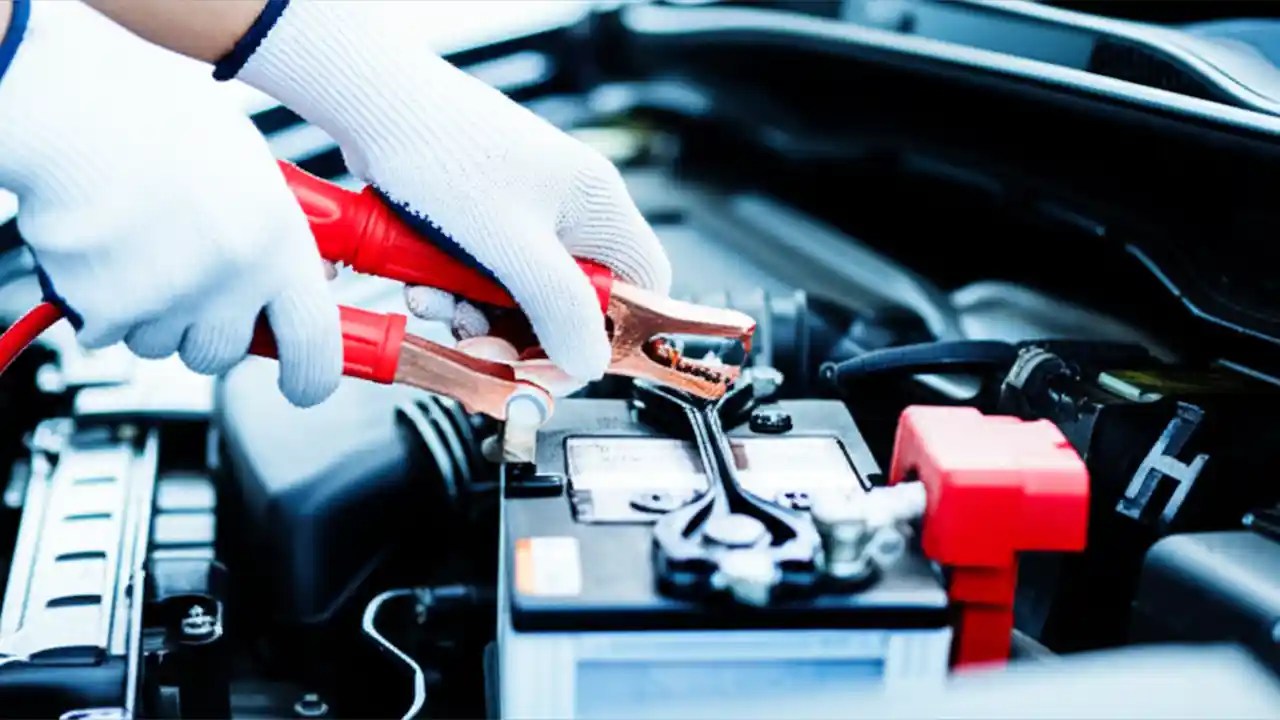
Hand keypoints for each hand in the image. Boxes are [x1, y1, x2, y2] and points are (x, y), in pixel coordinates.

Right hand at [0, 3, 340, 405]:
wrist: (72, 109)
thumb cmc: (159, 121)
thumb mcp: (252, 169)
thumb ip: (283, 231)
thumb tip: (314, 276)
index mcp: (278, 245)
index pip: (317, 345)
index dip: (312, 376)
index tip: (305, 383)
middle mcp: (229, 282)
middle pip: (225, 353)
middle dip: (207, 329)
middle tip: (190, 280)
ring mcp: (166, 301)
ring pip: (162, 344)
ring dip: (152, 314)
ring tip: (140, 246)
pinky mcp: (106, 311)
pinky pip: (108, 332)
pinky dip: (102, 304)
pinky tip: (104, 250)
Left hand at [227, 1, 671, 381]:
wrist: (372, 101)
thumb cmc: (443, 151)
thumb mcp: (510, 245)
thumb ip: (558, 308)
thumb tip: (591, 362)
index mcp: (598, 207)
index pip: (642, 285)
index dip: (611, 332)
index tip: (564, 360)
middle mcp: (570, 209)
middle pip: (573, 302)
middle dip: (522, 333)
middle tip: (482, 347)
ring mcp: (526, 211)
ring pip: (521, 295)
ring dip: (477, 315)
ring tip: (437, 305)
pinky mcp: (485, 216)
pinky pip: (484, 276)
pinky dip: (453, 292)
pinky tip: (422, 286)